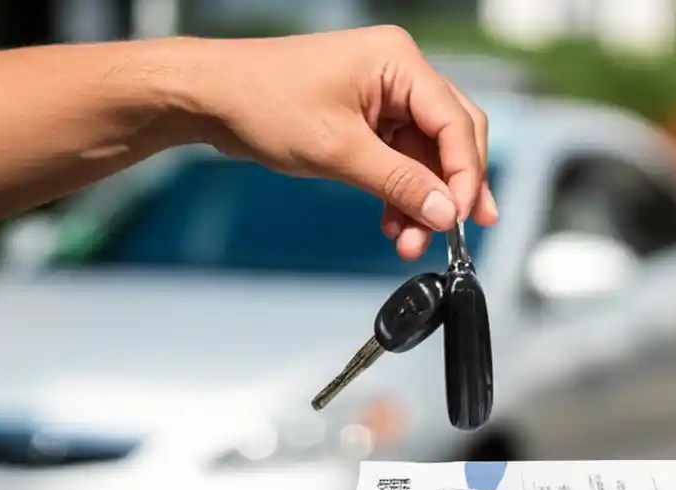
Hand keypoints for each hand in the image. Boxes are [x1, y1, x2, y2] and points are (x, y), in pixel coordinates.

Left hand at [173, 27, 497, 259]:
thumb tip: (446, 212)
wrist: (210, 98)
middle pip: (450, 136)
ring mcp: (382, 95)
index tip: (464, 218)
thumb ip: (400, 183)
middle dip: (451, 189)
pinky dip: (398, 192)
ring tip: (410, 240)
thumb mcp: (339, 150)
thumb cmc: (262, 101)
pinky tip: (393, 224)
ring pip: (424, 155)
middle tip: (456, 233)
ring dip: (421, 199)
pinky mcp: (365, 117)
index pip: (455, 122)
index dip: (466, 175)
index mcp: (398, 61)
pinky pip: (398, 159)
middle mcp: (397, 73)